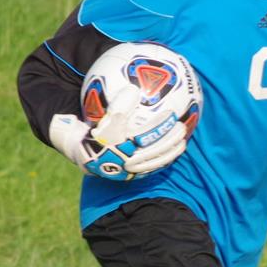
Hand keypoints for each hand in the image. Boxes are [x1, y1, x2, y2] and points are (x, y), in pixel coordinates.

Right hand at [49, 113, 188, 180]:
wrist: (83, 153)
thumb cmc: (96, 131)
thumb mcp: (103, 118)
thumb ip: (118, 106)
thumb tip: (133, 89)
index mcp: (118, 145)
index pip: (143, 135)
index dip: (159, 125)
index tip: (170, 113)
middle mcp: (125, 160)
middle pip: (153, 150)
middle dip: (169, 139)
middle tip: (181, 127)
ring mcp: (130, 171)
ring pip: (155, 162)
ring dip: (170, 151)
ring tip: (183, 140)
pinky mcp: (133, 177)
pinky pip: (153, 168)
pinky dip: (164, 160)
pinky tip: (174, 152)